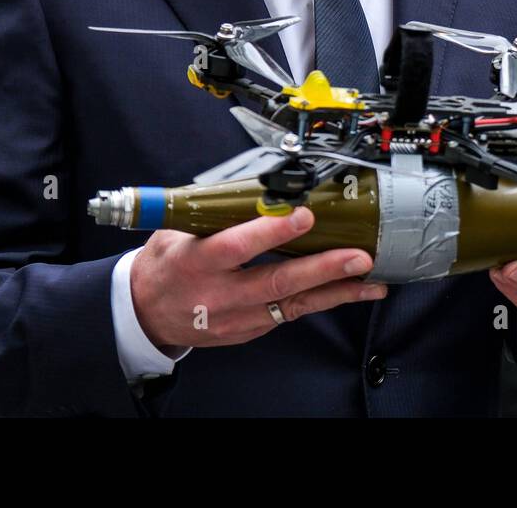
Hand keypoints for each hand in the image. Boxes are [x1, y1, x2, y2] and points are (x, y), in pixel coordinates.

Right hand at [129, 206, 385, 351]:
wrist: (146, 313)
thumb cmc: (165, 265)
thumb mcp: (175, 232)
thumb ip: (213, 214)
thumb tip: (257, 187)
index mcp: (198, 262)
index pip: (237, 247)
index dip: (271, 232)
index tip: (303, 216)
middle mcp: (220, 294)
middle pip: (277, 282)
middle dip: (323, 269)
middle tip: (358, 257)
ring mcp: (237, 317)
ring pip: (293, 304)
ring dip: (336, 291)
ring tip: (370, 281)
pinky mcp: (250, 329)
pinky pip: (290, 313)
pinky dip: (321, 301)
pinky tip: (348, 292)